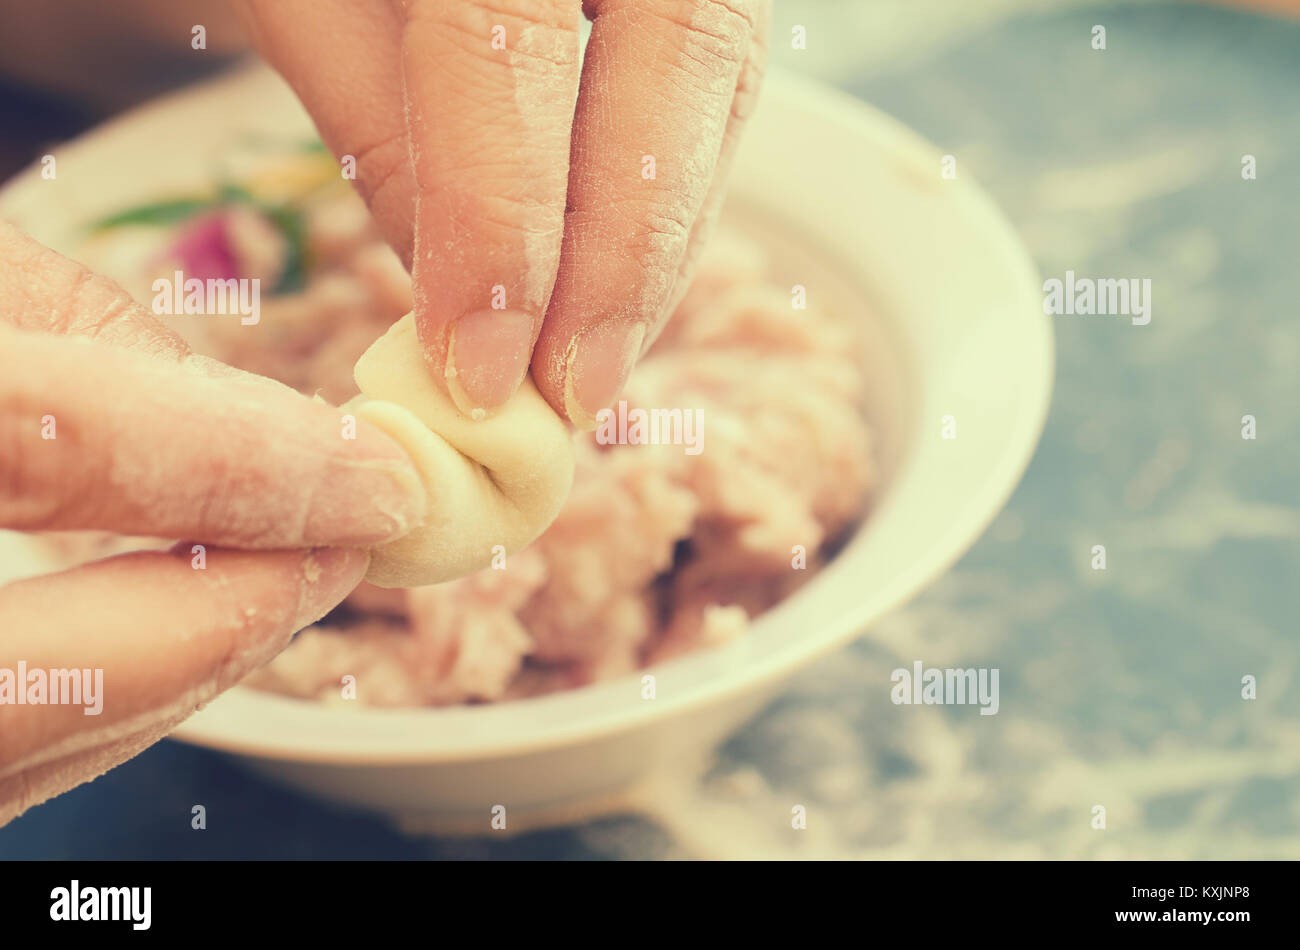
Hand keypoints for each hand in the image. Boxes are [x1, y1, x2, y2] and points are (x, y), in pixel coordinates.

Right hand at [0, 221, 426, 823]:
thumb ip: (68, 322)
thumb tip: (246, 414)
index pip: (49, 445)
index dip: (240, 464)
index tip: (374, 471)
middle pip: (40, 671)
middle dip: (235, 614)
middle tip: (356, 542)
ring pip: (19, 754)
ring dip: (186, 672)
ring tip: (292, 580)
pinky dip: (96, 708)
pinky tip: (172, 631)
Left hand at [233, 0, 770, 424]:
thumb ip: (384, 130)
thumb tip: (460, 312)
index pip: (511, 51)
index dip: (499, 226)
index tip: (478, 372)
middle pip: (674, 69)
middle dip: (623, 264)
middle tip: (568, 398)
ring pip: (717, 86)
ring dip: (660, 253)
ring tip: (593, 369)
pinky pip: (717, 91)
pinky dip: (671, 207)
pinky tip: (623, 292)